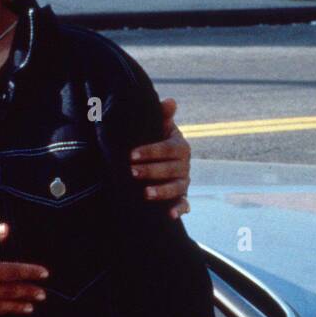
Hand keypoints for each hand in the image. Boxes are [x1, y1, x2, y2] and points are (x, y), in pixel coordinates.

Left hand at [130, 97, 191, 218]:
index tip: (131, 155)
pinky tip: (169, 215)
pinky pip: (184, 204)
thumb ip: (163, 115)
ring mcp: (184, 181)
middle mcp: (184, 164)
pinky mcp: (181, 197)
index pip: (167, 148)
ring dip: (162, 191)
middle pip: (170, 169)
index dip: (150, 151)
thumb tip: (170, 101)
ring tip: (145, 194)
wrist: (162, 160)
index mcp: (180, 146)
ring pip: (177, 187)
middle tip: (131, 172)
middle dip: (151, 171)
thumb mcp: (159, 128)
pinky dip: (179, 210)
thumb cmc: (156, 140)